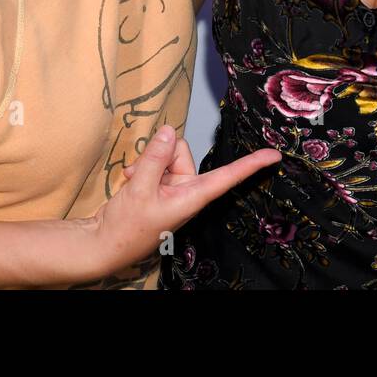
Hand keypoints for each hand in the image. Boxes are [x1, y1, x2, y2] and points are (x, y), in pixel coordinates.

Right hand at [91, 124, 280, 275]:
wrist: (102, 245)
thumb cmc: (124, 229)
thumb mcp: (139, 190)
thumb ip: (155, 158)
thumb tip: (170, 131)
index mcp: (192, 197)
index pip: (228, 177)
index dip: (251, 165)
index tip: (274, 156)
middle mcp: (187, 191)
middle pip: (183, 152)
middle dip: (161, 154)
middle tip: (142, 173)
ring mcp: (173, 189)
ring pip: (167, 154)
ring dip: (148, 161)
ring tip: (134, 179)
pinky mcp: (158, 187)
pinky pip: (155, 163)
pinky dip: (142, 167)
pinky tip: (130, 178)